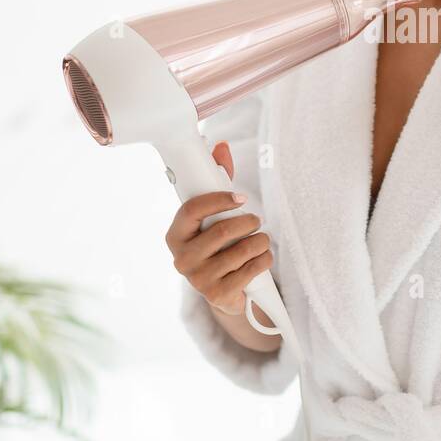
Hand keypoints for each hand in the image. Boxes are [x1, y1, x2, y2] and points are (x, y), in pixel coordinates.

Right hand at [164, 140, 272, 317]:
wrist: (225, 292)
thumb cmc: (218, 246)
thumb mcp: (215, 215)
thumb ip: (217, 180)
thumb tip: (221, 146)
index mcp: (175, 235)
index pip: (192, 210)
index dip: (218, 200)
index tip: (240, 197)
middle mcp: (181, 259)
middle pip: (221, 231)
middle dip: (248, 222)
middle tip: (257, 220)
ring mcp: (199, 280)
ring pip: (240, 250)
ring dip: (260, 241)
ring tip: (263, 239)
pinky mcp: (218, 295)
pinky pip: (251, 270)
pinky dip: (264, 259)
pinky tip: (264, 257)